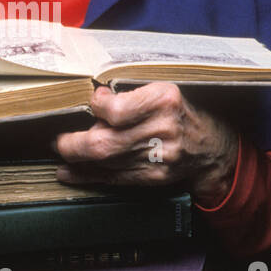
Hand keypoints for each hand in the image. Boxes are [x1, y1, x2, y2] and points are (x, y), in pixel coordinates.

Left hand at [54, 82, 239, 206]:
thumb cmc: (181, 112)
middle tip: (58, 140)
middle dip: (73, 144)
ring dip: (76, 160)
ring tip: (62, 152)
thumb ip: (130, 95)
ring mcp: (159, 158)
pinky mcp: (155, 177)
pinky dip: (87, 176)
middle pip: (105, 143)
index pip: (116, 110)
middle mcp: (162, 130)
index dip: (97, 108)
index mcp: (164, 100)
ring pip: (106, 163)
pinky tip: (69, 173)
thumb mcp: (163, 91)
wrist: (212, 148)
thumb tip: (92, 101)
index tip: (92, 102)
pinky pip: (114, 179)